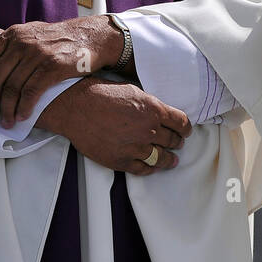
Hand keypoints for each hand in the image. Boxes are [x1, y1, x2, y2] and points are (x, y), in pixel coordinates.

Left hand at [0, 15, 124, 127]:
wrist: (92, 37)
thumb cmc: (60, 39)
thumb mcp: (32, 32)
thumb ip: (12, 44)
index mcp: (13, 35)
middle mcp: (22, 43)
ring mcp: (37, 55)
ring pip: (12, 88)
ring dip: (6, 109)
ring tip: (6, 121)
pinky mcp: (53, 67)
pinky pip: (31, 92)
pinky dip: (24, 107)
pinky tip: (23, 116)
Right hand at [37, 77, 188, 174]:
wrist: (76, 107)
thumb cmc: (102, 95)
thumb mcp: (135, 92)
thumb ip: (151, 106)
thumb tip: (161, 115)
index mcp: (154, 110)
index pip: (181, 123)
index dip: (186, 128)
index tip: (186, 131)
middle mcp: (149, 130)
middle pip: (172, 140)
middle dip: (177, 142)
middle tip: (177, 143)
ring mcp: (135, 147)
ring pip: (161, 157)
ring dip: (168, 159)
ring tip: (171, 160)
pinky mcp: (121, 160)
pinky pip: (142, 169)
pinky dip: (150, 169)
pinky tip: (153, 167)